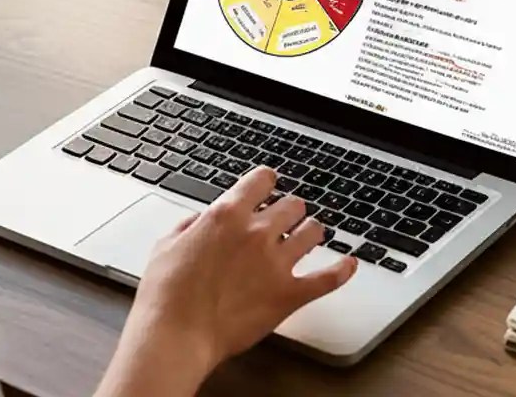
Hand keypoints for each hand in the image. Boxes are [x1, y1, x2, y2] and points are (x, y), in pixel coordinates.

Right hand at [95, 166, 357, 396]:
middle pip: (293, 205)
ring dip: (310, 233)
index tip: (268, 186)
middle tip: (284, 220)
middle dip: (289, 211)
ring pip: (313, 232)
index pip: (262, 180)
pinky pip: (328, 278)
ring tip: (307, 237)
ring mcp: (277, 263)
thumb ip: (192, 226)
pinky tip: (350, 264)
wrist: (175, 334)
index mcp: (227, 215)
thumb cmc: (165, 295)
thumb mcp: (167, 245)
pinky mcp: (289, 294)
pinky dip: (342, 270)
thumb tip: (203, 221)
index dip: (267, 182)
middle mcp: (257, 232)